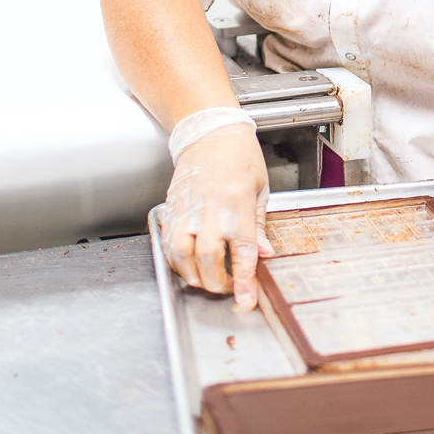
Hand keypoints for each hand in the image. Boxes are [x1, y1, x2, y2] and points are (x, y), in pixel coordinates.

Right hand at [159, 124, 273, 310]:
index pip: (242, 251)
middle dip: (218, 283)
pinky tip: (188, 264)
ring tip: (207, 279)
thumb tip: (265, 254)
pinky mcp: (172, 209)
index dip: (243, 281)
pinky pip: (168, 244)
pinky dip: (177, 261)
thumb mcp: (260, 189)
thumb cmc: (240, 156)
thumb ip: (259, 224)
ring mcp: (188, 210)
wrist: (210, 133)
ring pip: (183, 256)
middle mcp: (211, 210)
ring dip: (194, 276)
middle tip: (228, 288)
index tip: (245, 300)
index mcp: (238, 204)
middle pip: (210, 260)